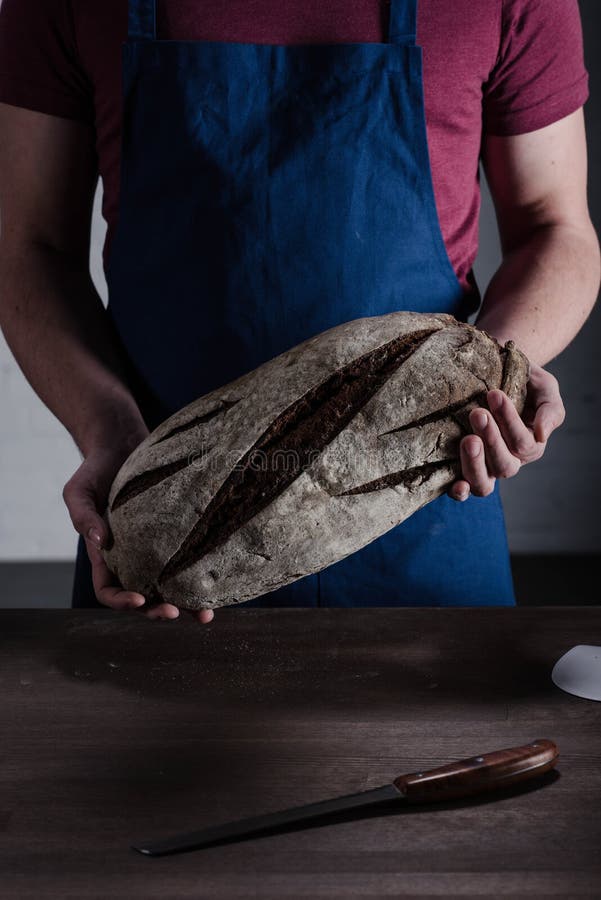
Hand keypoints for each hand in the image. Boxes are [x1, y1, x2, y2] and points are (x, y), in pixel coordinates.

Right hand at [63, 440, 213, 623]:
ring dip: (186, 604)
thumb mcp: (78, 491)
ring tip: (205, 614)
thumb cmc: (94, 469)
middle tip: (175, 612)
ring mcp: (155, 548)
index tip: (139, 600)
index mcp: (104, 556)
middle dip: (157, 610)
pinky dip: (200, 573)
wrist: (121, 445)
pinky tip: (217, 581)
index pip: (108, 590)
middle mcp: (131, 558)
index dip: (121, 602)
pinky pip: (187, 560)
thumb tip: (99, 542)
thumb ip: (83, 517)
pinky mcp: (176, 534)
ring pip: (169, 585)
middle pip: (143, 597)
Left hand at [448, 362, 564, 500]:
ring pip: (484, 483)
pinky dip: (460, 491)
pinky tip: (456, 485)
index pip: (522, 443)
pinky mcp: (463, 468)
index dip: (509, 421)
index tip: (494, 394)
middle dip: (491, 440)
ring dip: (474, 464)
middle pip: (504, 465)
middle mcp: (509, 461)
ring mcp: (486, 468)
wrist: (496, 372)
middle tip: (478, 413)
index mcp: (530, 445)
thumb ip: (550, 410)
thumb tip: (542, 434)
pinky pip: (464, 490)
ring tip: (467, 439)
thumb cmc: (523, 382)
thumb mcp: (545, 388)